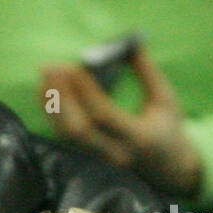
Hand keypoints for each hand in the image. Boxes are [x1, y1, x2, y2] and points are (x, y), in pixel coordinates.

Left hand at [40, 47, 202, 197]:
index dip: (86, 91)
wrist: (169, 171)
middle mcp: (115, 153)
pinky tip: (46, 94)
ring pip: (67, 135)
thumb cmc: (168, 129)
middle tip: (50, 68)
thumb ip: (147, 71)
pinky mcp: (88, 161)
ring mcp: (99, 161)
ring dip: (51, 104)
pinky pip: (65, 138)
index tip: (73, 66)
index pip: (104, 115)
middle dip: (61, 97)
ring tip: (44, 77)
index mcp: (138, 138)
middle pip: (78, 128)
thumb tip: (129, 41)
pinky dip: (53, 114)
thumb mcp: (165, 99)